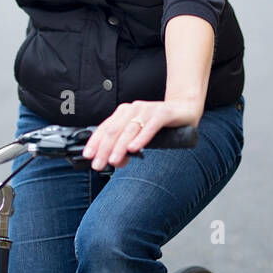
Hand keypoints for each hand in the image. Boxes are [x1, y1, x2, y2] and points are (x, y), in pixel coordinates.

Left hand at [81, 98, 201, 170]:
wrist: (185, 108)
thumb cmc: (159, 123)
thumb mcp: (139, 136)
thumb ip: (126, 147)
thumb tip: (115, 161)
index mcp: (124, 113)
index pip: (105, 128)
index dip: (94, 142)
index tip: (87, 156)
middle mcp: (133, 109)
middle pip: (114, 130)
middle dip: (104, 148)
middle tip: (98, 164)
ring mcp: (147, 110)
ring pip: (129, 130)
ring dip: (119, 146)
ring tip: (113, 160)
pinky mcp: (162, 113)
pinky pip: (150, 127)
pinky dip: (141, 138)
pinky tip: (134, 148)